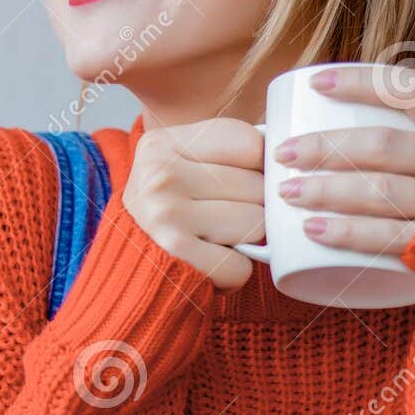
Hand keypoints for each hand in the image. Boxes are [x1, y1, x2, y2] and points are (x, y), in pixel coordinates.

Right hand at [123, 118, 264, 289]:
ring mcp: (166, 212)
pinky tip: (209, 262)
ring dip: (245, 241)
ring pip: (256, 223)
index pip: (250, 144)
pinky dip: (233, 272)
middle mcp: (161, 173)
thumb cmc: (167, 218)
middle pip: (257, 186)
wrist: (128, 271)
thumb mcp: (181, 169)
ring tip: (213, 240)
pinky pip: (241, 264)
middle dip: (252, 209)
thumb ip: (225, 153)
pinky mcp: (176, 253)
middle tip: (218, 219)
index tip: (239, 182)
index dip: (259, 168)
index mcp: (163, 143)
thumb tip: (286, 156)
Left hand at [273, 29, 414, 257]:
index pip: (412, 90)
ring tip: (287, 191)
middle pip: (385, 146)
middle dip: (326, 146)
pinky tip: (313, 228)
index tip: (315, 82)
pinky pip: (390, 238)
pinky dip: (349, 234)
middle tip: (284, 152)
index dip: (361, 82)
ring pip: (382, 193)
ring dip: (328, 191)